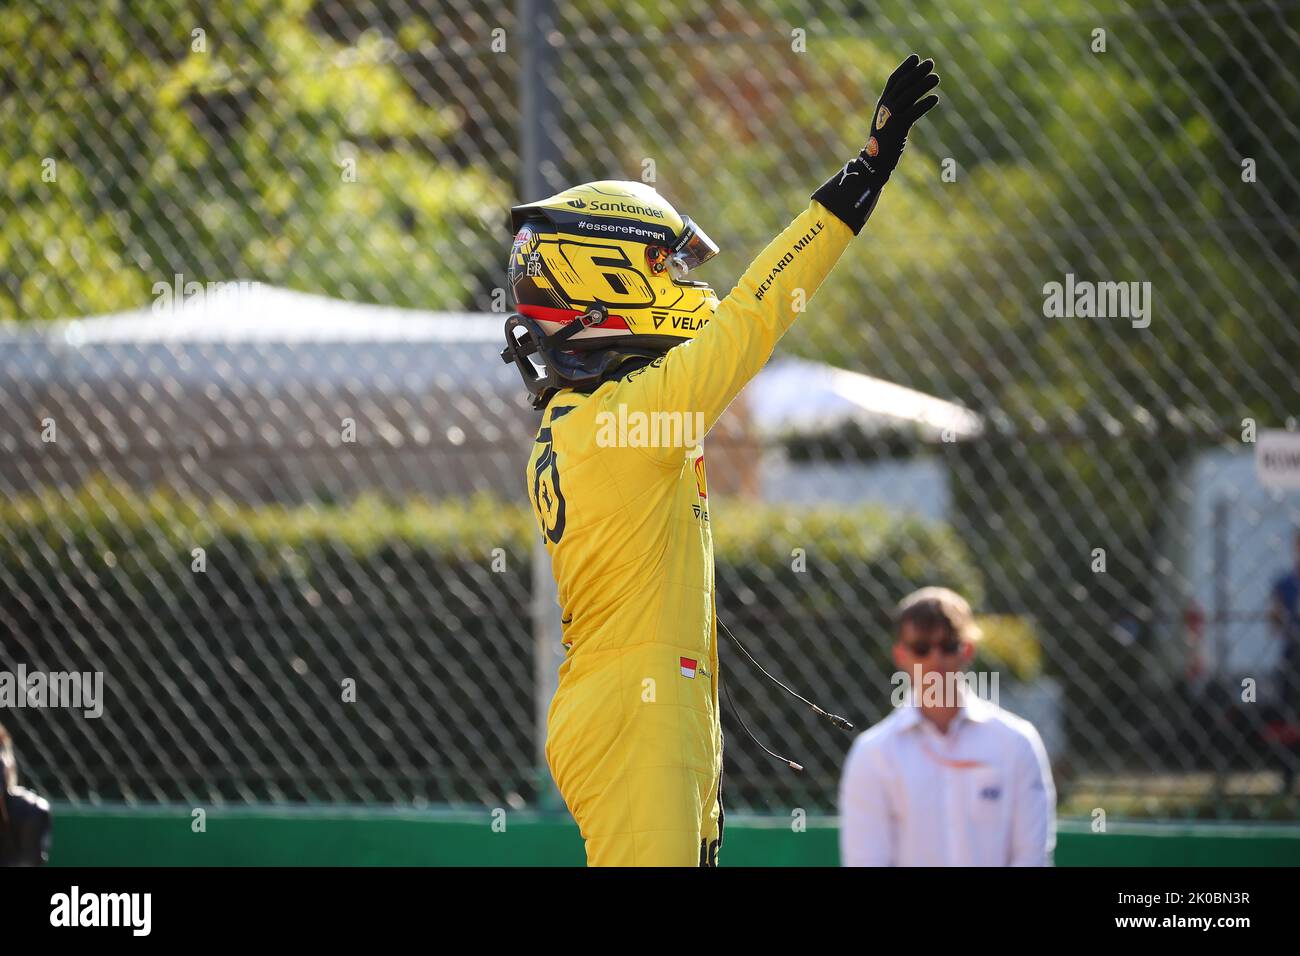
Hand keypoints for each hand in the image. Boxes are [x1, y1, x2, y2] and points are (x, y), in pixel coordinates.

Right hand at [812, 54, 939, 233]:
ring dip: (923, 86)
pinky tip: (935, 99)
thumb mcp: (888, 123)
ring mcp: (891, 118)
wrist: (874, 163)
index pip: (893, 81)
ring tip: (937, 78)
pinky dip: (924, 105)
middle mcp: (885, 108)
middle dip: (917, 73)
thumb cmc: (883, 144)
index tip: (916, 58)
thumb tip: (911, 97)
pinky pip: (913, 113)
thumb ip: (897, 109)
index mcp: (882, 104)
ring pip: (909, 96)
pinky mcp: (897, 128)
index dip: (904, 68)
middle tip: (930, 63)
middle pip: (903, 85)